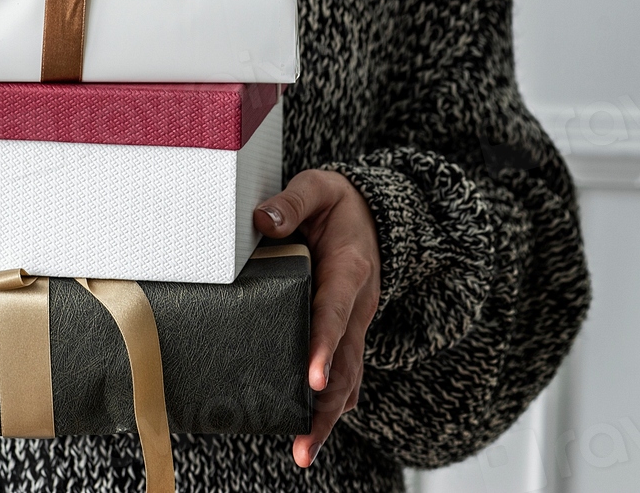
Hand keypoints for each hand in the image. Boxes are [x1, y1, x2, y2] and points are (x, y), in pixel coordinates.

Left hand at [253, 169, 380, 467]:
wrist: (375, 215)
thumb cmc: (336, 203)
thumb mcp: (318, 188)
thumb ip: (293, 201)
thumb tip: (264, 220)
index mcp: (351, 269)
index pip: (336, 311)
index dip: (325, 344)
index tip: (314, 379)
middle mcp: (359, 305)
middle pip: (346, 362)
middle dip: (327, 404)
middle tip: (305, 442)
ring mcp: (355, 325)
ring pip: (347, 378)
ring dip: (328, 416)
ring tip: (303, 451)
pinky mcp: (346, 335)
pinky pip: (343, 374)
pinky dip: (330, 405)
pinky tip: (309, 431)